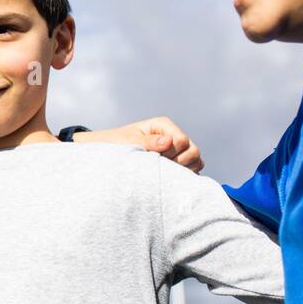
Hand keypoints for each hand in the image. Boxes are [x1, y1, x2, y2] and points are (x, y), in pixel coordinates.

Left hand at [74, 116, 203, 171]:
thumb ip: (147, 142)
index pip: (181, 141)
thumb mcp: (128, 141)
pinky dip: (184, 176)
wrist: (106, 155)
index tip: (153, 157)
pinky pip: (192, 170)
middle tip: (157, 166)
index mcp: (163, 125)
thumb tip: (168, 142)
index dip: (170, 153)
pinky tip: (168, 178)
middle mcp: (173, 135)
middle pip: (193, 151)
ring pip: (196, 161)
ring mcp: (177, 150)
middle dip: (178, 162)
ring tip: (162, 172)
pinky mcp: (177, 162)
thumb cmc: (115, 144)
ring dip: (182, 170)